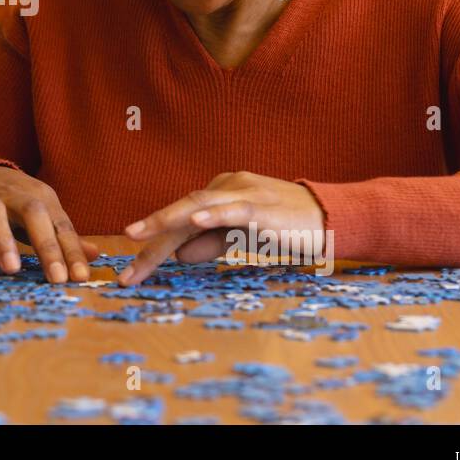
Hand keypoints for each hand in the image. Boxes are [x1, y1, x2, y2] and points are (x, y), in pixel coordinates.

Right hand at [0, 165, 98, 282]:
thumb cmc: (22, 205)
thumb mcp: (47, 214)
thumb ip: (66, 236)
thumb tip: (97, 255)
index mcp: (41, 200)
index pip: (61, 225)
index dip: (72, 251)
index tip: (80, 278)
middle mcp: (15, 198)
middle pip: (33, 214)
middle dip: (46, 246)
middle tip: (56, 278)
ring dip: (3, 239)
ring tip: (11, 269)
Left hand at [119, 171, 324, 286]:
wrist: (331, 219)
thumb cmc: (286, 229)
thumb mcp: (241, 237)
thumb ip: (211, 242)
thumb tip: (180, 256)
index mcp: (219, 193)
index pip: (179, 221)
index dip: (154, 247)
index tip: (131, 273)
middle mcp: (226, 186)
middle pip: (180, 214)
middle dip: (150, 240)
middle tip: (127, 270)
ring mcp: (243, 193)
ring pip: (197, 206)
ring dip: (165, 221)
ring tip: (139, 235)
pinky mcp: (261, 206)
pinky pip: (232, 209)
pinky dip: (212, 215)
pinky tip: (193, 222)